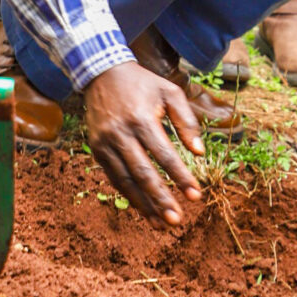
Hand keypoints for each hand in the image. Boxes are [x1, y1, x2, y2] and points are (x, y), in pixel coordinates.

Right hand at [83, 61, 203, 228]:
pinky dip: (129, 195)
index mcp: (141, 119)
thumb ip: (187, 121)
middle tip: (177, 220)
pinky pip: (115, 178)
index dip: (180, 177)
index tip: (196, 195)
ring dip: (144, 205)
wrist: (102, 73)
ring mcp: (106, 143)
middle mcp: (121, 134)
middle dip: (161, 199)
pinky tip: (144, 208)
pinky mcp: (97, 149)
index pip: (164, 155)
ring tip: (161, 224)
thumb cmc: (143, 83)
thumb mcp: (170, 92)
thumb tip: (199, 153)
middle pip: (143, 174)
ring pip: (126, 181)